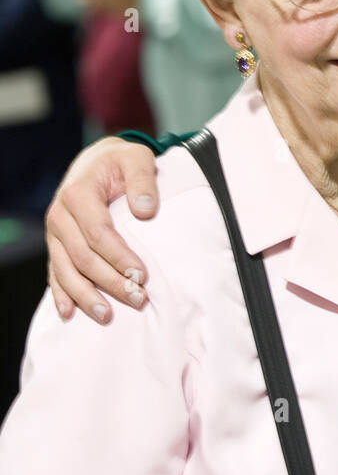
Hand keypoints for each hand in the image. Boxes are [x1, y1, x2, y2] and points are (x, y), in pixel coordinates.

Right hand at [46, 138, 158, 322]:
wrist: (96, 162)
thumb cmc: (120, 163)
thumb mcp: (137, 158)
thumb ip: (143, 180)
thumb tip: (145, 210)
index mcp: (78, 194)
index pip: (98, 233)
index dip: (119, 258)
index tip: (142, 276)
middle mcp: (60, 215)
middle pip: (83, 257)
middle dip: (109, 282)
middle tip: (137, 299)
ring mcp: (54, 234)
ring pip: (66, 271)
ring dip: (86, 296)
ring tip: (107, 316)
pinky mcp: (55, 245)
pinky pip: (55, 273)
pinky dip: (61, 295)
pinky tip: (70, 314)